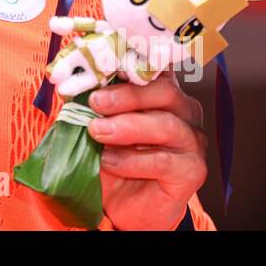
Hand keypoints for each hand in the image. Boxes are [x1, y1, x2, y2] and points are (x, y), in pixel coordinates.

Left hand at [87, 70, 206, 229]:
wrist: (126, 206)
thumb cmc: (115, 157)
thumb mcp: (99, 124)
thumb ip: (94, 103)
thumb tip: (73, 82)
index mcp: (162, 90)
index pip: (155, 66)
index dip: (132, 60)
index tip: (101, 61)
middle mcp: (184, 110)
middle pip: (164, 90)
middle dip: (126, 95)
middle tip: (96, 102)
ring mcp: (192, 140)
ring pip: (165, 124)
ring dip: (126, 127)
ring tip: (97, 132)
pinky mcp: (192, 170)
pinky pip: (162, 161)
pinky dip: (131, 160)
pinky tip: (109, 161)